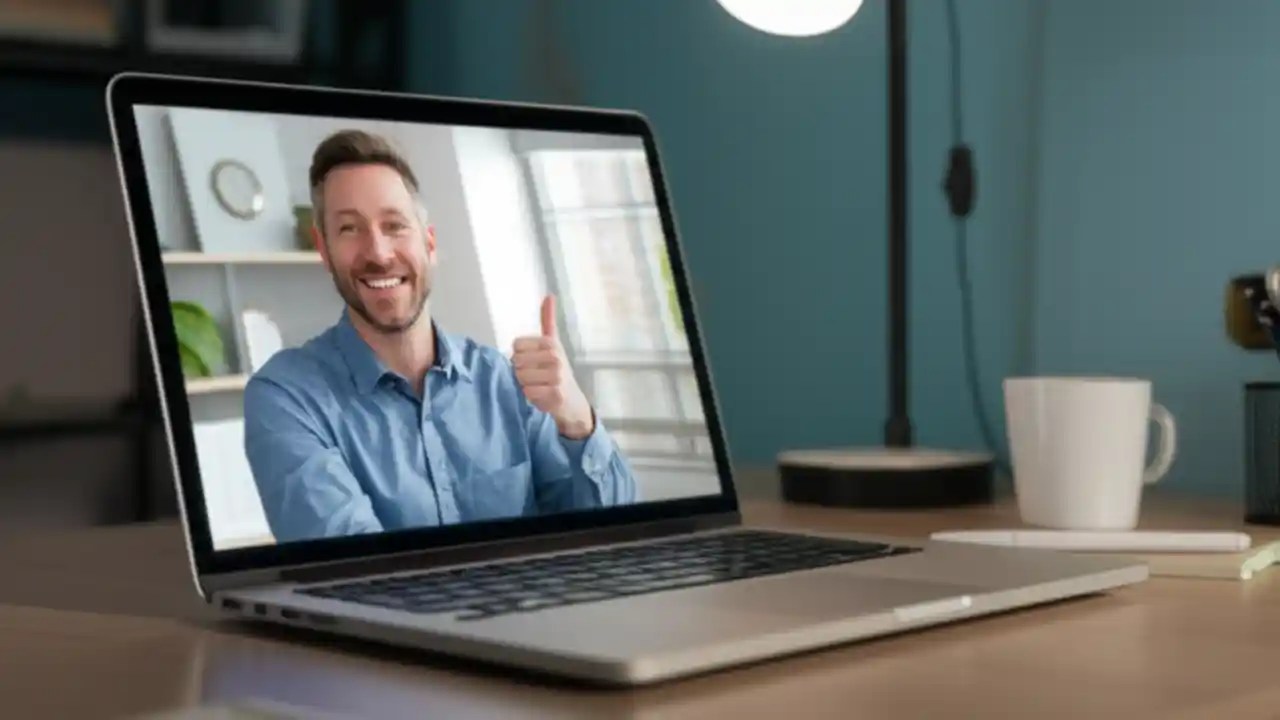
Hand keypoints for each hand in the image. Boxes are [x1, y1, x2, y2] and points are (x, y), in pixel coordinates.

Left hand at [513, 295, 594, 438]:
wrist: (573, 401)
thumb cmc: (558, 371)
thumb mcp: (554, 344)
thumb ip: (548, 320)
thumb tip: (549, 295)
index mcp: (551, 343)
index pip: (516, 346)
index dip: (519, 356)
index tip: (533, 362)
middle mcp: (555, 358)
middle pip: (516, 362)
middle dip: (521, 372)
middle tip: (535, 377)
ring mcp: (556, 377)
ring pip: (520, 378)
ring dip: (525, 385)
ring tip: (538, 386)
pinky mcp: (555, 395)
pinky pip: (527, 393)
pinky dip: (530, 397)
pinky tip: (541, 396)